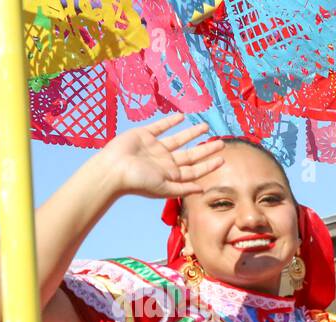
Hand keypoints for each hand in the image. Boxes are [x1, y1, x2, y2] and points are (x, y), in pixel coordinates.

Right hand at [93, 115, 224, 200]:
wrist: (113, 170)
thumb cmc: (138, 182)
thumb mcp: (164, 188)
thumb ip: (183, 188)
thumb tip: (202, 189)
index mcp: (171, 175)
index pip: (195, 170)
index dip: (208, 165)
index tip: (222, 159)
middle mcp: (165, 161)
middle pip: (191, 154)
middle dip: (206, 149)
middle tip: (222, 143)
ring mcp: (155, 148)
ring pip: (178, 139)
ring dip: (192, 133)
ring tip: (206, 127)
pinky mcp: (143, 135)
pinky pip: (160, 127)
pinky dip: (170, 122)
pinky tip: (182, 118)